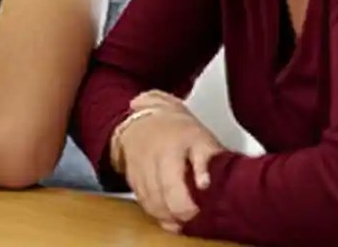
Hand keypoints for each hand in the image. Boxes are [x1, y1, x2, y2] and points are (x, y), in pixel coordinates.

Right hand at [118, 90, 224, 227]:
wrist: (146, 117)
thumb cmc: (178, 128)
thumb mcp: (201, 137)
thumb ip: (206, 161)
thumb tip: (206, 184)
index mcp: (168, 153)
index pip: (172, 191)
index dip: (187, 210)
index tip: (199, 213)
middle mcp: (148, 162)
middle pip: (159, 201)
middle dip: (177, 216)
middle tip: (192, 219)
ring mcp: (137, 170)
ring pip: (148, 203)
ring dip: (164, 216)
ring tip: (180, 220)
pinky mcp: (131, 177)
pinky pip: (140, 199)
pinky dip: (153, 210)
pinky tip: (165, 213)